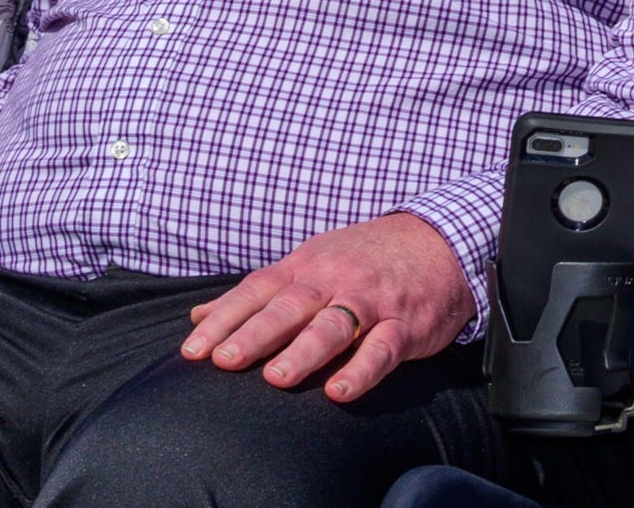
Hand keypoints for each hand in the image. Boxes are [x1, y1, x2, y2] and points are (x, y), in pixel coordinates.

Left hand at [181, 213, 474, 401]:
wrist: (441, 241)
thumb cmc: (364, 258)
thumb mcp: (309, 262)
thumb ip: (257, 294)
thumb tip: (198, 317)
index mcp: (306, 267)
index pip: (257, 291)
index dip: (224, 320)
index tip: (191, 351)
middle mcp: (334, 280)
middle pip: (289, 307)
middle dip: (255, 334)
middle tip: (224, 361)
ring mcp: (371, 301)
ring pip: (334, 326)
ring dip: (304, 351)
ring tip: (276, 379)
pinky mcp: (405, 324)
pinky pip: (382, 348)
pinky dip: (362, 368)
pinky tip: (340, 391)